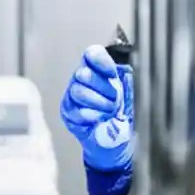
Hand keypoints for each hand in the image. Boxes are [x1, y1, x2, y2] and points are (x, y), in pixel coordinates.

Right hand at [60, 45, 133, 171]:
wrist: (112, 140)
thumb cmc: (119, 113)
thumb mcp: (127, 95)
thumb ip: (124, 81)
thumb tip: (125, 71)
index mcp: (97, 69)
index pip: (92, 54)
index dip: (102, 62)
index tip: (113, 74)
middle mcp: (81, 79)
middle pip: (84, 73)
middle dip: (104, 88)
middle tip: (115, 100)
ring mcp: (72, 95)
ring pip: (78, 91)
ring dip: (99, 103)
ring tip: (109, 111)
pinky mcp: (67, 111)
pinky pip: (76, 110)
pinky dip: (92, 116)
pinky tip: (99, 119)